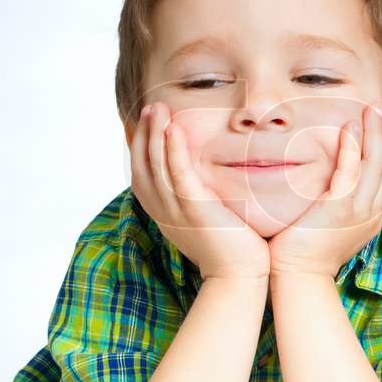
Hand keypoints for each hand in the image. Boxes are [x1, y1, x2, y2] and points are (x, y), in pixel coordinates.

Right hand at [129, 103, 269, 280]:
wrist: (240, 275)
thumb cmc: (229, 245)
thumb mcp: (205, 216)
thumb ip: (197, 196)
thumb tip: (202, 178)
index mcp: (162, 211)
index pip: (143, 171)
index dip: (142, 145)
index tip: (148, 120)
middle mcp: (162, 210)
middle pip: (143, 164)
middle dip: (144, 133)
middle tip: (150, 106)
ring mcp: (175, 211)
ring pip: (156, 165)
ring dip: (155, 134)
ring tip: (156, 109)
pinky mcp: (194, 210)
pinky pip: (178, 175)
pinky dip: (173, 151)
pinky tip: (173, 130)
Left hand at [268, 104, 381, 279]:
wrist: (297, 277)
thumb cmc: (306, 248)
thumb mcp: (332, 218)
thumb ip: (340, 194)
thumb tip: (338, 173)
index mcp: (374, 211)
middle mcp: (373, 210)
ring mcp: (360, 211)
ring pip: (377, 165)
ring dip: (377, 133)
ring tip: (374, 107)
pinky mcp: (340, 211)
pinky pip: (351, 174)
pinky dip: (353, 149)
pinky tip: (351, 128)